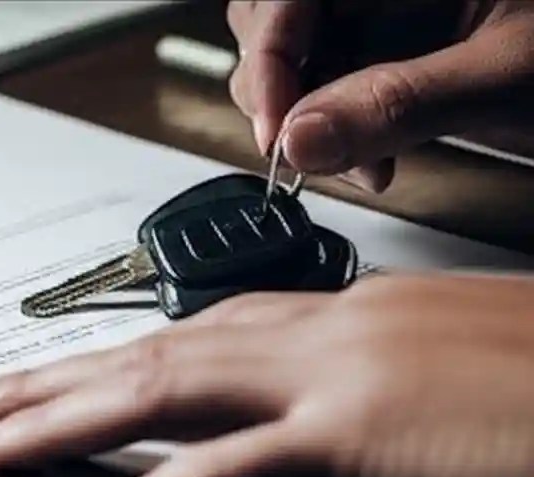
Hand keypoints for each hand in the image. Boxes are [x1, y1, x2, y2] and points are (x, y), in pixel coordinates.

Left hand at [0, 274, 533, 476]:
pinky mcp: (352, 442)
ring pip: (155, 396)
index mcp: (348, 314)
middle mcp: (325, 329)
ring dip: (51, 426)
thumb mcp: (447, 384)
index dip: (108, 354)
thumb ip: (361, 402)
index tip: (45, 374)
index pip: (197, 327)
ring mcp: (332, 379)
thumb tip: (295, 445)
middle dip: (47, 380)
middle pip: (151, 349)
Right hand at [228, 1, 533, 191]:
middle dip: (283, 86)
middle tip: (314, 147)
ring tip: (364, 158)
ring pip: (293, 47)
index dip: (272, 60)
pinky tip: (375, 154)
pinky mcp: (391, 39)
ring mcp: (385, 4)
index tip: (278, 132)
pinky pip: (328, 75)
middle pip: (272, 14)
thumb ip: (400, 104)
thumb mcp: (509, 78)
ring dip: (306, 112)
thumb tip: (301, 139)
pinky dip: (336, 124)